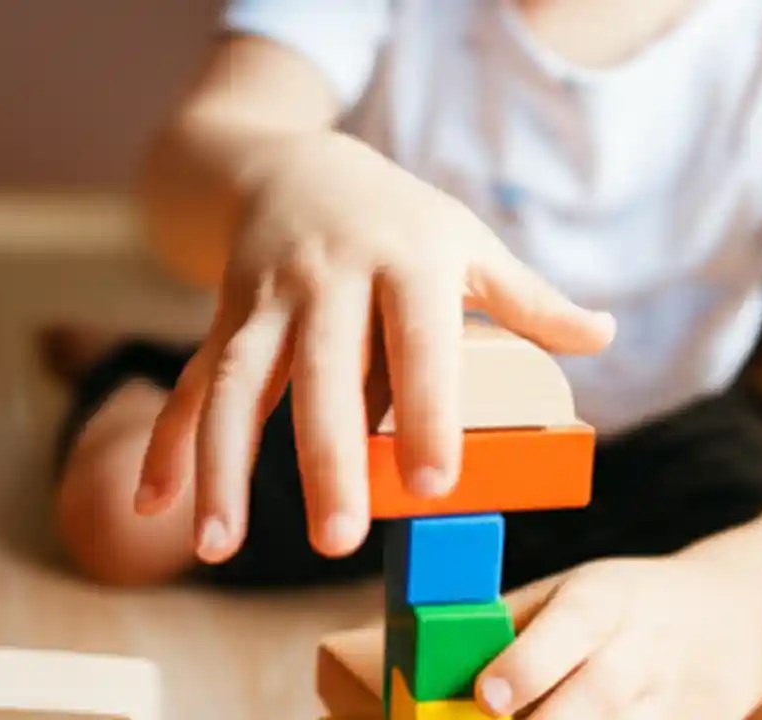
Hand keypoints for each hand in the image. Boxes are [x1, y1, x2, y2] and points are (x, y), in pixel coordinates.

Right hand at [134, 131, 614, 561]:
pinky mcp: (223, 318)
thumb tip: (603, 337)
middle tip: (337, 540)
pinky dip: (170, 444)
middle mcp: (330, 279)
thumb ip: (528, 299)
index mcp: (407, 261)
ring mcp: (266, 299)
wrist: (295, 167)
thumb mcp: (467, 242)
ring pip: (237, 384)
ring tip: (219, 546)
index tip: (437, 485)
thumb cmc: (400, 219)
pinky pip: (193, 384)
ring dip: (222, 466)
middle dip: (324, 457)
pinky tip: (158, 506)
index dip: (429, 411)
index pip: (421, 342)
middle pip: (322, 374)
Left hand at [476, 558, 761, 719]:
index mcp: (604, 601)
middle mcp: (643, 650)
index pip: (571, 628)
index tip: (491, 696)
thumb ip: (509, 624)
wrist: (733, 618)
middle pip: (599, 697)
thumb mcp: (570, 591)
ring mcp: (675, 701)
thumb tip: (435, 661)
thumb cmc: (623, 605)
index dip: (528, 665)